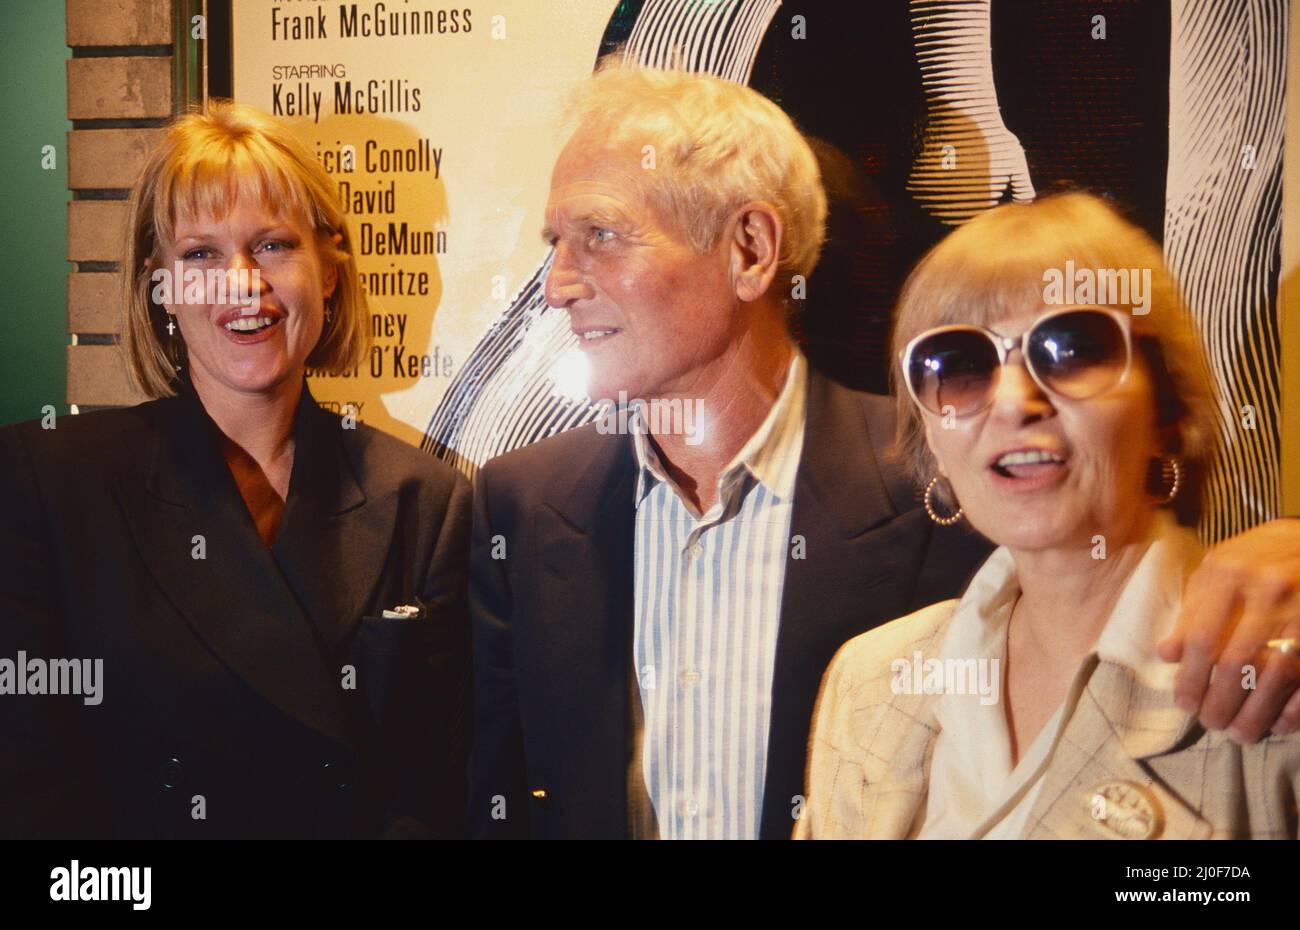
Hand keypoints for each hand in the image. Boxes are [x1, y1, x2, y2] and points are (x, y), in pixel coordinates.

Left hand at [1157, 518, 1299, 742]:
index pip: (1201, 639)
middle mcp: (1268, 592)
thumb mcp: (1217, 570)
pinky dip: (1294, 709)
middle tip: (1210, 722)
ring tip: (1238, 733)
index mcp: (1230, 575)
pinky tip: (1279, 725)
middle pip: (1236, 664)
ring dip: (1255, 714)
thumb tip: (1166, 654)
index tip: (1184, 703)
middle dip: (1220, 703)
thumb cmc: (1258, 557)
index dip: (1190, 679)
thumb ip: (1192, 610)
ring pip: (1275, 677)